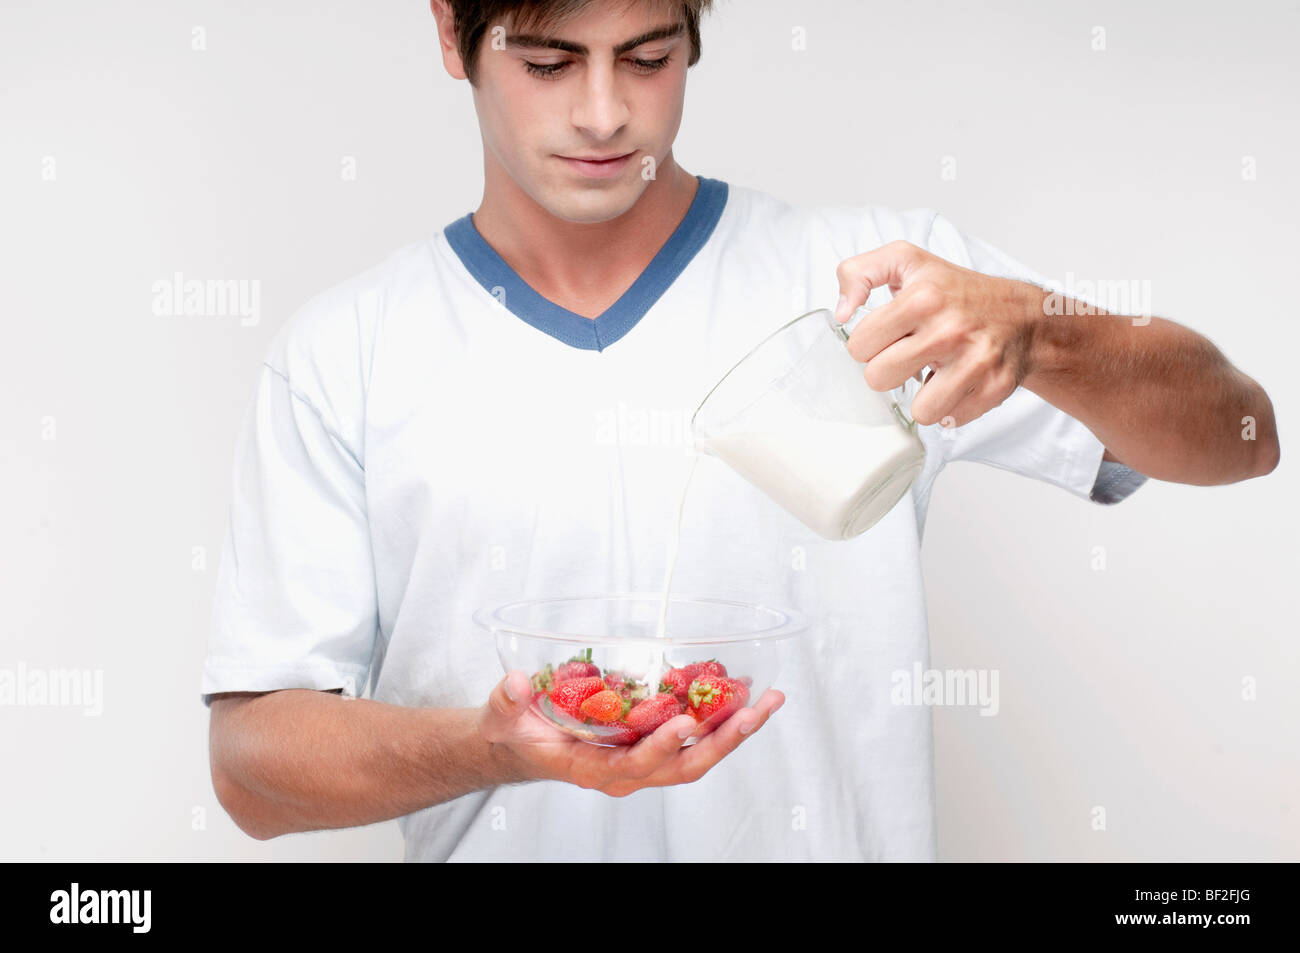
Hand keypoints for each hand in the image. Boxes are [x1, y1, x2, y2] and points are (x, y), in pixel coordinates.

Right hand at [478, 672, 783, 797]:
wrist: (522, 742)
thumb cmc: (516, 731)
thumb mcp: (503, 716)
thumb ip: (508, 700)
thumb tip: (515, 683)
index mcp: (594, 769)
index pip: (636, 764)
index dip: (661, 746)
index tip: (683, 723)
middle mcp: (627, 769)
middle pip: (685, 764)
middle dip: (724, 740)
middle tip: (754, 710)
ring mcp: (644, 758)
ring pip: (698, 753)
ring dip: (734, 729)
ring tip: (767, 701)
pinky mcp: (652, 742)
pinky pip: (694, 737)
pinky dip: (721, 718)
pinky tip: (744, 693)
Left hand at [833, 240, 1041, 427]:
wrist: (1024, 315)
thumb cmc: (957, 291)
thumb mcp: (906, 261)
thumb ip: (859, 273)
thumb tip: (842, 313)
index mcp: (922, 297)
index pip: (859, 345)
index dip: (869, 343)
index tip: (889, 335)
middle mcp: (950, 329)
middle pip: (879, 379)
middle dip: (889, 370)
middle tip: (908, 355)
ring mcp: (975, 361)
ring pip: (918, 410)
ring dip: (922, 395)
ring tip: (934, 372)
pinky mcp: (994, 388)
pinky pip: (949, 419)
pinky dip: (951, 406)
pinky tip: (958, 382)